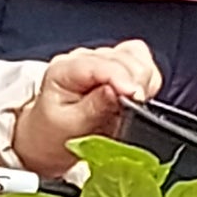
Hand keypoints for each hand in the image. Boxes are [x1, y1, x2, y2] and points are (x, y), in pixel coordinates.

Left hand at [14, 41, 161, 178]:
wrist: (48, 138)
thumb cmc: (53, 133)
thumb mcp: (69, 126)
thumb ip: (94, 108)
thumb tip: (117, 92)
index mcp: (65, 69)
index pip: (101, 64)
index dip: (123, 78)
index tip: (135, 98)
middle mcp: (84, 58)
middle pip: (126, 58)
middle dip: (135, 84)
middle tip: (130, 111)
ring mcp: (102, 59)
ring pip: (138, 58)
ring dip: (142, 83)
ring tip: (129, 107)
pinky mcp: (119, 65)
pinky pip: (144, 64)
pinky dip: (147, 81)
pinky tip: (134, 98)